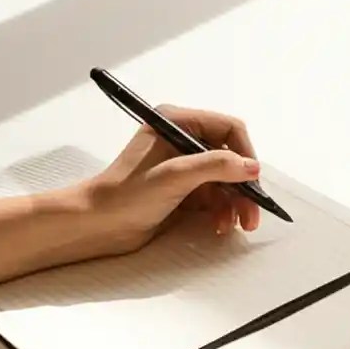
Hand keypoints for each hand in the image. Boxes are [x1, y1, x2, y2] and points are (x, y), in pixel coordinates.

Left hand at [83, 105, 262, 255]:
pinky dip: (222, 211)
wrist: (96, 225)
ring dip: (235, 203)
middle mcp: (183, 140)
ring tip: (237, 225)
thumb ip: (215, 166)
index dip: (245, 154)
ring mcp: (184, 166)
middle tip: (252, 214)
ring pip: (226, 180)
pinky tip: (220, 225)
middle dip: (243, 186)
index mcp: (178, 123)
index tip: (252, 181)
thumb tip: (253, 167)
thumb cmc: (127, 195)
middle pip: (231, 158)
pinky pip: (215, 196)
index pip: (229, 129)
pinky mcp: (183, 189)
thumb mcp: (174, 176)